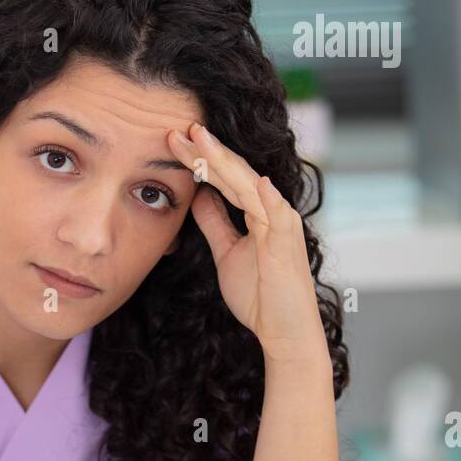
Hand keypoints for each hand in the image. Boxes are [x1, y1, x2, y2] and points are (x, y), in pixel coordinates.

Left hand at [168, 123, 327, 367]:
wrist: (283, 331)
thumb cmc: (260, 296)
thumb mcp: (226, 252)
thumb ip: (215, 223)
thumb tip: (200, 195)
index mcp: (257, 212)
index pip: (225, 178)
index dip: (200, 159)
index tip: (174, 142)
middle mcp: (271, 211)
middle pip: (235, 174)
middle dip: (206, 151)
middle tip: (178, 130)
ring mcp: (281, 225)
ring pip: (250, 185)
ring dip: (226, 162)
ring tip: (202, 139)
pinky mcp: (287, 244)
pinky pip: (278, 216)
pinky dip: (267, 198)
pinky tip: (255, 181)